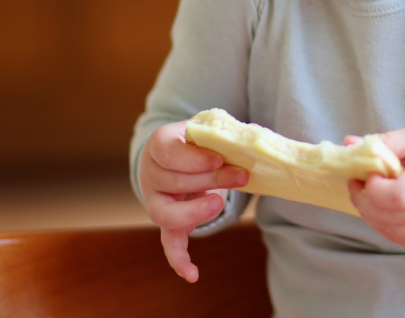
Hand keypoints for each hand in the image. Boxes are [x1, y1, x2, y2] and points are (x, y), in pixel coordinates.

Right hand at [138, 120, 249, 281]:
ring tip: (219, 203)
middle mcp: (151, 173)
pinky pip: (168, 244)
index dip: (194, 158)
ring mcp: (156, 200)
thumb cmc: (199, 140)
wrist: (182, 154)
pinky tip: (193, 274)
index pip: (169, 152)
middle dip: (211, 180)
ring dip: (196, 211)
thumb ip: (228, 133)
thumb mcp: (210, 130)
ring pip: (166, 212)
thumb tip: (254, 137)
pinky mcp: (167, 223)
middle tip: (242, 176)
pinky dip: (179, 260)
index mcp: (160, 144)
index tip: (219, 158)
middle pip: (174, 181)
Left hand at [346, 122, 404, 249]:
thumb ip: (387, 142)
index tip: (369, 174)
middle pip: (388, 216)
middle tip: (359, 182)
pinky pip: (402, 239)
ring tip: (373, 193)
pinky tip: (388, 207)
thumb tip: (348, 145)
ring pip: (390, 231)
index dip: (373, 188)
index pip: (398, 196)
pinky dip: (386, 225)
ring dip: (371, 214)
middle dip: (363, 200)